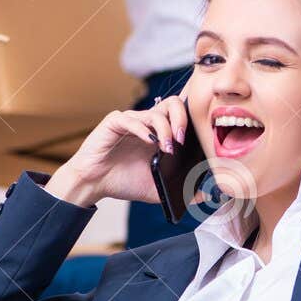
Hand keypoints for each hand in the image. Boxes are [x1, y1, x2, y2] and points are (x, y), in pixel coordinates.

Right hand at [46, 94, 190, 206]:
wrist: (94, 184)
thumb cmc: (124, 182)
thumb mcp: (158, 189)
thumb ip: (180, 190)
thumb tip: (206, 196)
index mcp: (160, 133)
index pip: (181, 113)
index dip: (192, 117)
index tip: (200, 135)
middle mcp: (147, 123)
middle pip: (172, 104)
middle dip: (182, 119)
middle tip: (182, 140)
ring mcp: (131, 120)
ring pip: (155, 112)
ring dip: (165, 129)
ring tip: (167, 148)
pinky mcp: (114, 122)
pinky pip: (131, 119)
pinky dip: (143, 129)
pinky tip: (150, 142)